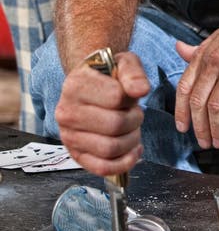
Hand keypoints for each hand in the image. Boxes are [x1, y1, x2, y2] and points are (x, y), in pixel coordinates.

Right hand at [55, 52, 150, 175]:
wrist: (91, 88)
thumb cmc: (109, 76)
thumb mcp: (123, 62)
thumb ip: (133, 72)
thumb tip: (141, 90)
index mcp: (75, 85)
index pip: (115, 97)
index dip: (131, 98)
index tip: (129, 95)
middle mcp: (66, 112)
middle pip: (115, 125)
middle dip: (135, 120)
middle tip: (134, 113)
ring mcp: (69, 136)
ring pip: (110, 148)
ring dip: (132, 140)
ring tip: (132, 129)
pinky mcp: (77, 156)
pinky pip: (102, 168)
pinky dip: (125, 162)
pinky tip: (133, 150)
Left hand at [174, 0, 218, 149]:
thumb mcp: (218, 37)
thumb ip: (197, 49)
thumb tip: (178, 48)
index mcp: (203, 54)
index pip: (184, 87)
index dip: (181, 111)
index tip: (182, 128)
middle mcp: (214, 62)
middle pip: (198, 101)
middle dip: (199, 127)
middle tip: (204, 143)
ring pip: (217, 106)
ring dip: (217, 130)